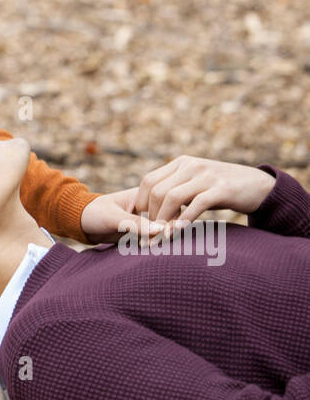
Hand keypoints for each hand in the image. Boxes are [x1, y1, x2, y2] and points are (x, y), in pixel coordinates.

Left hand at [81, 188, 171, 242]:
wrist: (82, 223)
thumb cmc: (94, 214)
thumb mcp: (112, 218)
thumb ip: (134, 223)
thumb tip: (160, 229)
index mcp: (143, 195)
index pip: (166, 205)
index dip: (169, 220)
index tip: (164, 235)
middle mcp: (148, 207)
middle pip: (169, 218)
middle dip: (167, 232)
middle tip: (157, 243)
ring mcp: (146, 220)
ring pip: (164, 230)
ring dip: (162, 239)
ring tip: (151, 247)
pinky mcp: (142, 232)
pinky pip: (155, 238)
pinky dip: (155, 244)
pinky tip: (150, 250)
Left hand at [132, 155, 275, 226]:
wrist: (258, 185)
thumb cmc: (222, 189)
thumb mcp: (197, 184)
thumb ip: (177, 190)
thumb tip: (152, 210)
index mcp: (181, 163)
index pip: (149, 181)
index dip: (141, 203)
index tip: (140, 222)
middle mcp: (191, 166)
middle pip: (157, 190)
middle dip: (149, 215)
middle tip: (149, 234)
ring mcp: (206, 176)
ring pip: (173, 197)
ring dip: (163, 219)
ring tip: (160, 236)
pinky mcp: (221, 189)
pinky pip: (197, 205)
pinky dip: (185, 220)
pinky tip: (179, 232)